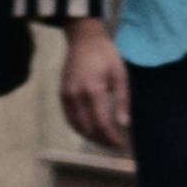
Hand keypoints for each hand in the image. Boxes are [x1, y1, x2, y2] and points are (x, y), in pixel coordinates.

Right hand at [59, 21, 132, 154]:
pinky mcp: (62, 95)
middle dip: (102, 141)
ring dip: (91, 138)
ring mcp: (66, 96)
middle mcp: (76, 96)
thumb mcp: (120, 75)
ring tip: (105, 141)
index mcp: (93, 90)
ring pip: (77, 126)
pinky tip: (91, 130)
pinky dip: (80, 129)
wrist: (83, 39)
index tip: (122, 146)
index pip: (101, 124)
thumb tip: (124, 124)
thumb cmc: (105, 55)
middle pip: (88, 129)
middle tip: (115, 146)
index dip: (112, 138)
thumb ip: (122, 100)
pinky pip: (70, 118)